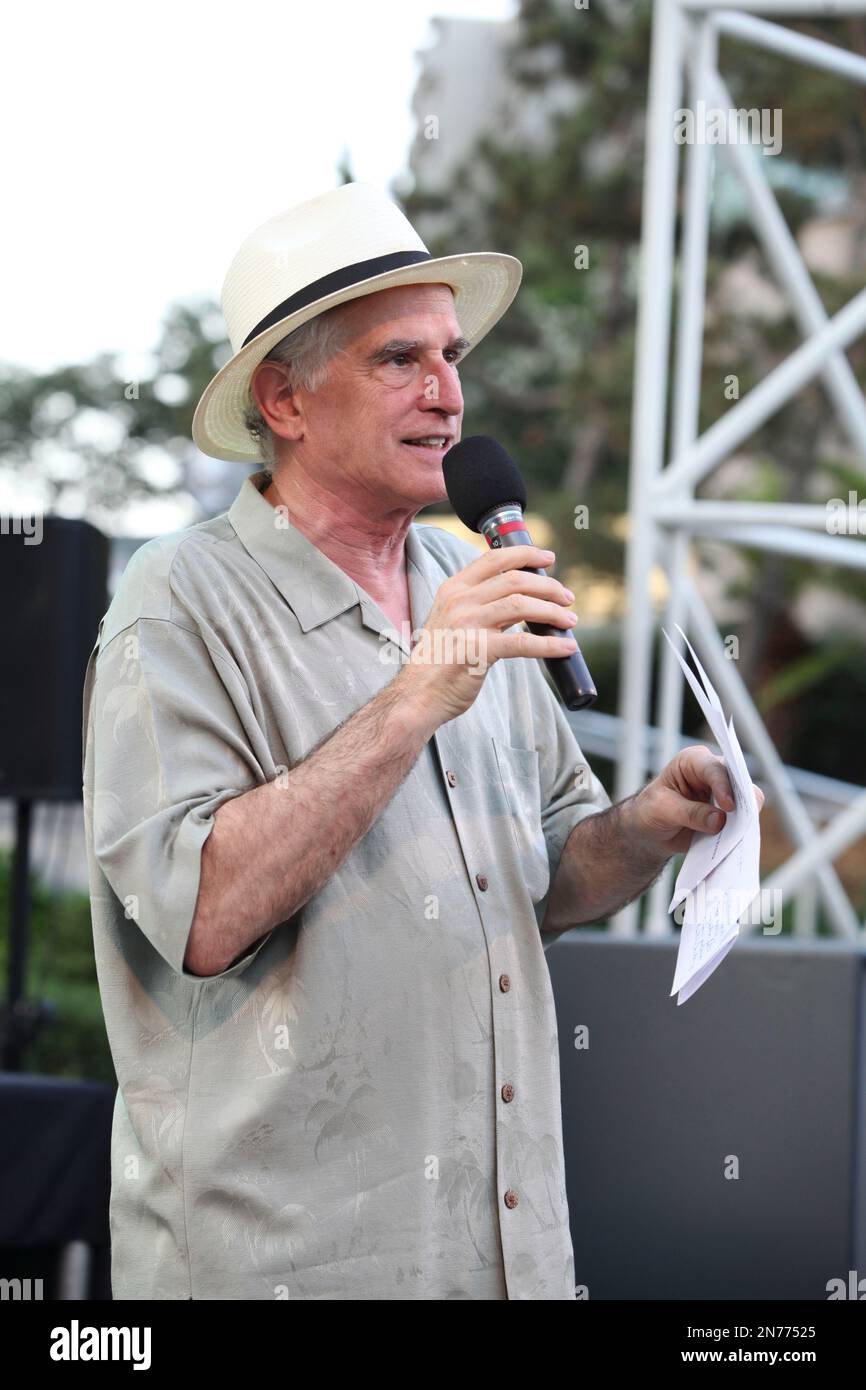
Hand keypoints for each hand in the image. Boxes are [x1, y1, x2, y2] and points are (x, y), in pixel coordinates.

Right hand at [400, 543, 577, 727]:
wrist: (418, 695)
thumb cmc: (440, 661)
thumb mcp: (452, 620)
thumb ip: (479, 605)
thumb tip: (522, 600)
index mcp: (453, 589)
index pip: (494, 559)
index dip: (526, 554)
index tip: (548, 558)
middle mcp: (460, 601)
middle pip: (515, 580)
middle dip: (548, 586)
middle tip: (567, 598)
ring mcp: (468, 624)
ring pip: (522, 605)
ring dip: (553, 612)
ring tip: (570, 620)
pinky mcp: (479, 650)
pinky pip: (524, 642)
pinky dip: (551, 644)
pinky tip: (566, 648)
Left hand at [628, 745, 764, 858]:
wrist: (651, 831)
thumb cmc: (651, 811)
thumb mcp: (662, 810)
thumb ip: (690, 814)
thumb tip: (719, 821)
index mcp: (692, 761)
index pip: (713, 768)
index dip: (723, 786)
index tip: (729, 806)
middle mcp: (712, 771)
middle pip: (737, 780)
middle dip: (743, 798)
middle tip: (746, 819)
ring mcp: (724, 791)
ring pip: (746, 799)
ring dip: (746, 816)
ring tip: (742, 832)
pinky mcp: (729, 812)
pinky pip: (743, 818)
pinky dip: (743, 828)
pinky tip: (739, 840)